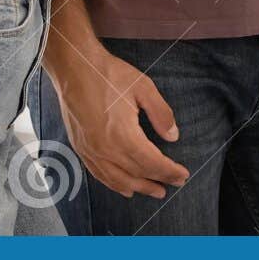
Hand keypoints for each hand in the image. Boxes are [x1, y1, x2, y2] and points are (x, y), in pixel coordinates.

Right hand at [51, 48, 189, 198]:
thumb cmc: (110, 75)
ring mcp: (90, 151)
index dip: (169, 171)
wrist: (75, 68)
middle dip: (158, 180)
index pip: (151, 162)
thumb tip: (173, 136)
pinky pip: (99, 174)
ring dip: (138, 187)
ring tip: (154, 191)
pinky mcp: (80, 148)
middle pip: (136, 174)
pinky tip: (124, 188)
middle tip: (174, 185)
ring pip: (117, 179)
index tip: (183, 175)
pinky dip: (114, 184)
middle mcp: (105, 149)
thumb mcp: (144, 88)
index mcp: (123, 135)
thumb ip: (161, 114)